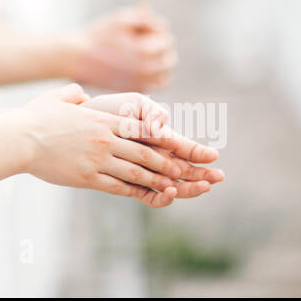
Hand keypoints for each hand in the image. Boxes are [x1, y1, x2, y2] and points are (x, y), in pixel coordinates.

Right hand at [18, 85, 189, 207]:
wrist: (18, 138)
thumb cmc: (34, 117)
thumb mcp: (58, 97)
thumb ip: (74, 94)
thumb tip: (81, 94)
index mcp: (101, 119)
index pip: (140, 128)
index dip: (163, 137)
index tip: (180, 144)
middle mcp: (104, 139)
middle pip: (145, 152)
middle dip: (169, 162)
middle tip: (188, 171)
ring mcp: (97, 159)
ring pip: (136, 171)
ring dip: (158, 179)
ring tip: (175, 186)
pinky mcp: (87, 177)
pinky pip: (117, 186)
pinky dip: (135, 191)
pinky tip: (146, 195)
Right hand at [67, 3, 176, 89]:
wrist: (77, 58)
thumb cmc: (98, 35)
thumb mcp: (121, 18)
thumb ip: (146, 18)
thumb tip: (164, 25)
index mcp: (145, 50)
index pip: (168, 40)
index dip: (158, 31)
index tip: (145, 29)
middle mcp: (146, 70)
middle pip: (170, 58)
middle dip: (162, 48)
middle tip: (147, 41)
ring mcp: (139, 83)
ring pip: (165, 75)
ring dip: (162, 64)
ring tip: (149, 55)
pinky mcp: (132, 90)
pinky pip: (154, 86)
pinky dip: (154, 77)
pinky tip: (142, 67)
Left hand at [81, 92, 223, 197]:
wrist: (82, 124)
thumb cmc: (109, 111)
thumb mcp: (133, 104)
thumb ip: (151, 112)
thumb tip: (163, 123)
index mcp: (160, 139)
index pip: (185, 149)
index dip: (199, 153)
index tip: (214, 156)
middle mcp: (155, 159)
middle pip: (184, 172)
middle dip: (203, 175)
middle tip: (218, 178)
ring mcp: (143, 173)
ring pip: (172, 186)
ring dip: (189, 188)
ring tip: (203, 187)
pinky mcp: (128, 185)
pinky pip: (148, 197)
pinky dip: (162, 197)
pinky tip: (170, 191)